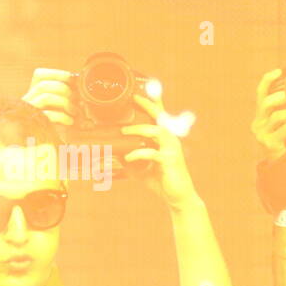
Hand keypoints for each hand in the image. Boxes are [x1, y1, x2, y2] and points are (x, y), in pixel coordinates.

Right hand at [22, 67, 74, 125]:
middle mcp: (28, 100)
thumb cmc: (52, 123)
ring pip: (45, 97)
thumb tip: (79, 84)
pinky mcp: (34, 124)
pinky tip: (70, 121)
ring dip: (64, 102)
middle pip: (43, 85)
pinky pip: (48, 115)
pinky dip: (62, 116)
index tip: (72, 78)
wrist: (40, 146)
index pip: (38, 75)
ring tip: (74, 111)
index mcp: (32, 92)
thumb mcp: (57, 106)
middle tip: (76, 98)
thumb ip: (65, 95)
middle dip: (63, 88)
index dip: (57, 73)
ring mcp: (29, 111)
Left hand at [122, 88, 199, 211]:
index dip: (152, 101)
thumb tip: (109, 152)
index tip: (141, 90)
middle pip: (160, 116)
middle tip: (134, 97)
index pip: (159, 115)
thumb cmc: (160, 178)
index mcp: (164, 138)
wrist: (176, 196)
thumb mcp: (140, 166)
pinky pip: (152, 152)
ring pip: (156, 131)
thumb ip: (128, 156)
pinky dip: (138, 153)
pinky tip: (128, 157)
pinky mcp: (169, 161)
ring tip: (124, 130)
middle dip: (148, 104)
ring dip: (139, 129)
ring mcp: (171, 149)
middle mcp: (170, 139)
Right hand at [251, 67, 285, 161]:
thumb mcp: (284, 123)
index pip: (260, 93)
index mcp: (260, 115)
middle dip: (282, 97)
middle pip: (266, 103)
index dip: (267, 80)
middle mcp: (258, 123)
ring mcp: (262, 134)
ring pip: (277, 116)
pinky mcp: (270, 144)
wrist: (284, 165)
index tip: (278, 71)